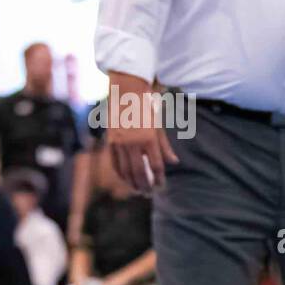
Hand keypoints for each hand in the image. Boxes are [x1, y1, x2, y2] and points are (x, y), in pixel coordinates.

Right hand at [107, 73, 177, 194]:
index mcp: (148, 139)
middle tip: (149, 194)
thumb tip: (174, 163)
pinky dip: (120, 173)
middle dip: (145, 186)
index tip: (161, 187)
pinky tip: (126, 179)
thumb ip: (165, 146)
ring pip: (125, 170)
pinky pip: (115, 162)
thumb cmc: (147, 105)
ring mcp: (119, 142)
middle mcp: (133, 143)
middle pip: (140, 172)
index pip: (156, 166)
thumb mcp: (159, 125)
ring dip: (132, 183)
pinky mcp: (110, 140)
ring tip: (138, 190)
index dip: (159, 179)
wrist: (126, 89)